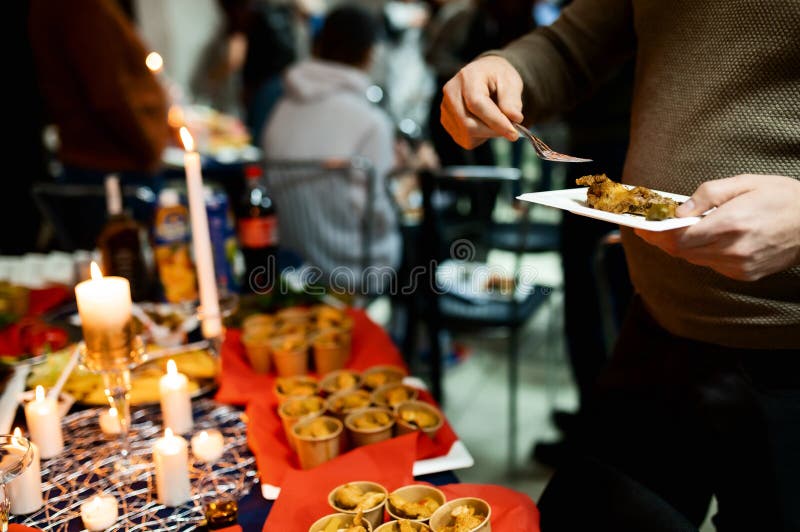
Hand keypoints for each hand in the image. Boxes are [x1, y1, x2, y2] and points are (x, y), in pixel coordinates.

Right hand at [440, 55, 523, 148]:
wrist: (484, 76)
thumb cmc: (498, 78)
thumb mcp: (511, 81)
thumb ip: (512, 100)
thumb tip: (515, 118)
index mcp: (468, 77)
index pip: (477, 104)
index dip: (495, 121)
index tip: (514, 133)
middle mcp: (451, 93)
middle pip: (469, 124)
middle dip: (493, 131)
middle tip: (512, 130)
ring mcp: (446, 109)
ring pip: (467, 135)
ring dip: (487, 134)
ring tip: (496, 121)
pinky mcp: (446, 122)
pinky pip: (465, 139)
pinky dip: (480, 137)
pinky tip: (485, 123)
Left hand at [634, 175, 799, 280]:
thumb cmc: (782, 197)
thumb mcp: (743, 183)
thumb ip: (706, 196)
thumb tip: (678, 211)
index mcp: (731, 224)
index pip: (679, 237)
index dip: (656, 233)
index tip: (641, 227)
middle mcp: (733, 250)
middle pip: (682, 251)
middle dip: (664, 240)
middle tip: (651, 228)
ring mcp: (740, 266)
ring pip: (695, 260)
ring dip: (682, 246)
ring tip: (673, 231)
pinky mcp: (746, 274)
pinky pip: (712, 265)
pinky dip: (703, 253)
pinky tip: (705, 239)